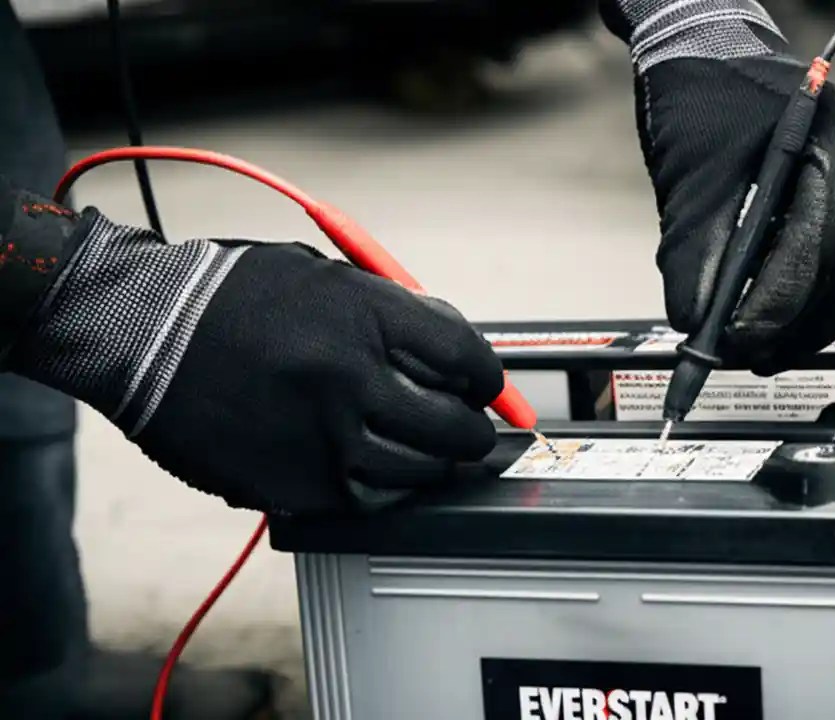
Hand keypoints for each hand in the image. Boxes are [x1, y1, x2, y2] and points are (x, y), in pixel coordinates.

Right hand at [3, 188, 502, 515]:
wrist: (140, 331)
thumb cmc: (230, 295)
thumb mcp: (323, 275)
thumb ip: (392, 314)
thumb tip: (451, 355)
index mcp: (368, 317)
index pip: (467, 359)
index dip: (486, 379)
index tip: (483, 387)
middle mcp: (354, 378)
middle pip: (454, 425)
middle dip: (471, 430)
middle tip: (466, 429)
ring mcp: (325, 437)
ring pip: (418, 472)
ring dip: (432, 465)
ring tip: (426, 453)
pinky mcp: (295, 483)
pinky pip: (367, 500)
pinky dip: (383, 490)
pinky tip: (377, 472)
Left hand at [602, 0, 834, 374]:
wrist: (711, 50)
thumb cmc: (703, 98)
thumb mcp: (690, 182)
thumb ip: (692, 256)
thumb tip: (695, 324)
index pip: (818, 243)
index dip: (779, 302)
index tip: (738, 340)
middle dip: (802, 324)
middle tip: (753, 357)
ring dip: (816, 320)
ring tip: (767, 352)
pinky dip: (819, 294)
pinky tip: (784, 319)